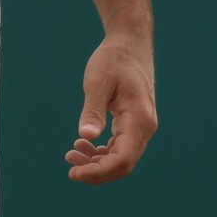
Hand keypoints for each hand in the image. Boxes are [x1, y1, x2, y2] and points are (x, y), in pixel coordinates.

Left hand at [62, 29, 156, 183]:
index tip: (74, 173)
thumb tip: (85, 136)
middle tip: (70, 168)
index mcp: (139, 119)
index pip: (122, 159)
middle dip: (96, 171)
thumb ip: (93, 110)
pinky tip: (84, 145)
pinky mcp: (135, 123)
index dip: (99, 171)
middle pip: (123, 164)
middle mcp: (145, 127)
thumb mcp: (97, 81)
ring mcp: (142, 126)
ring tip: (72, 155)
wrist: (130, 43)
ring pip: (122, 158)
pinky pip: (121, 147)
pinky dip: (103, 152)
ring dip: (98, 163)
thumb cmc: (113, 59)